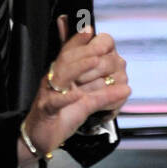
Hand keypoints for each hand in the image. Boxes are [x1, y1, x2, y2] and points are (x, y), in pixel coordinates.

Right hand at [18, 16, 129, 161]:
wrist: (40, 137)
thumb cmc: (62, 116)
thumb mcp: (85, 103)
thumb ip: (103, 93)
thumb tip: (126, 88)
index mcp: (61, 75)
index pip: (69, 52)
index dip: (79, 40)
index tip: (91, 30)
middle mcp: (53, 81)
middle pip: (67, 60)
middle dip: (85, 51)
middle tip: (102, 47)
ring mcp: (49, 94)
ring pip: (61, 76)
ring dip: (79, 68)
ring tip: (95, 61)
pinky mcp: (46, 111)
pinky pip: (55, 102)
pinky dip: (66, 98)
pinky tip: (78, 94)